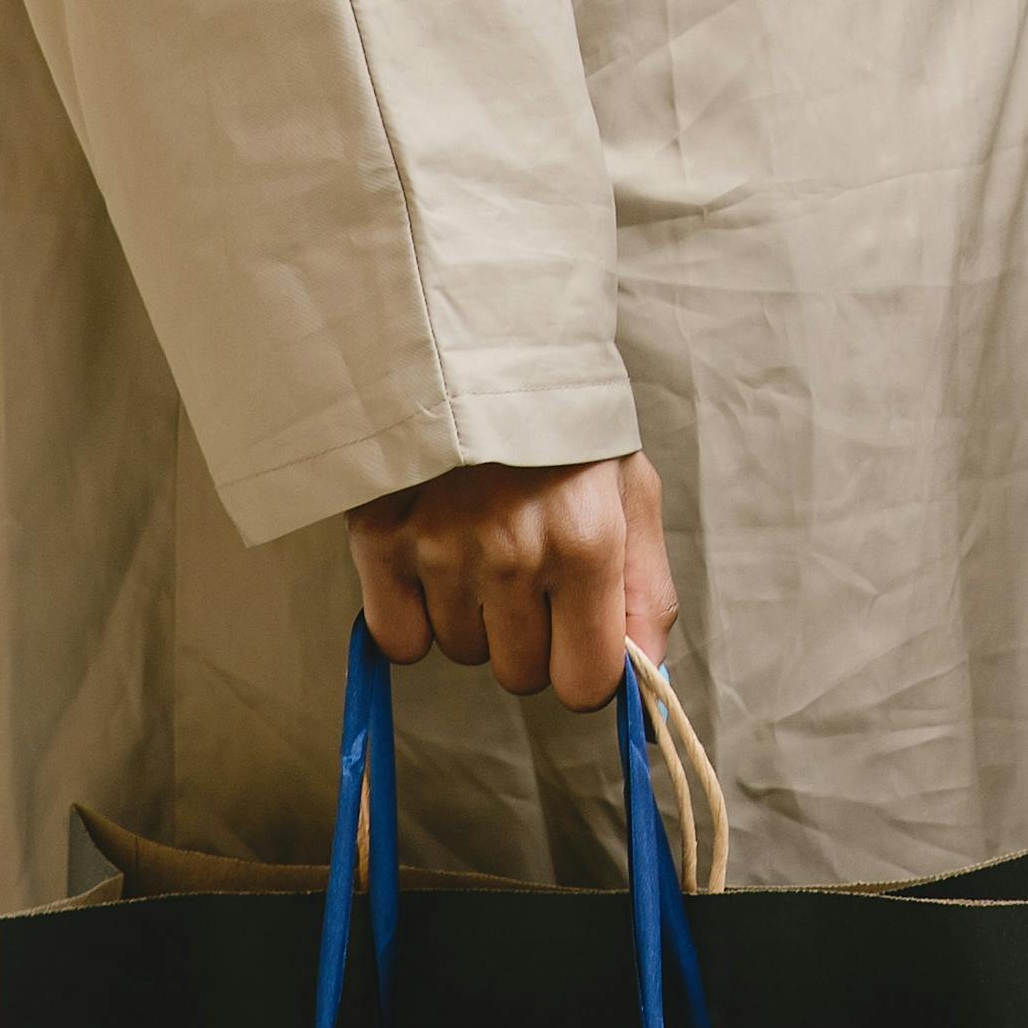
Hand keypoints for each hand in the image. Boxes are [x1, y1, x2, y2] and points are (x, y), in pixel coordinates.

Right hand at [346, 452, 675, 711]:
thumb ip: (646, 587)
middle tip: (527, 567)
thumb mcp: (631, 488)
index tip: (579, 638)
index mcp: (588, 540)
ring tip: (479, 540)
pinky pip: (398, 639)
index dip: (584, 668)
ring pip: (462, 652)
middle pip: (520, 676)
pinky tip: (432, 558)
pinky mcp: (381, 540)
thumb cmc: (564, 424)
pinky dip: (412, 614)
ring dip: (473, 616)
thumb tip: (646, 674)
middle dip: (529, 637)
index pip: (586, 683)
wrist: (473, 345)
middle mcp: (515, 553)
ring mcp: (443, 548)